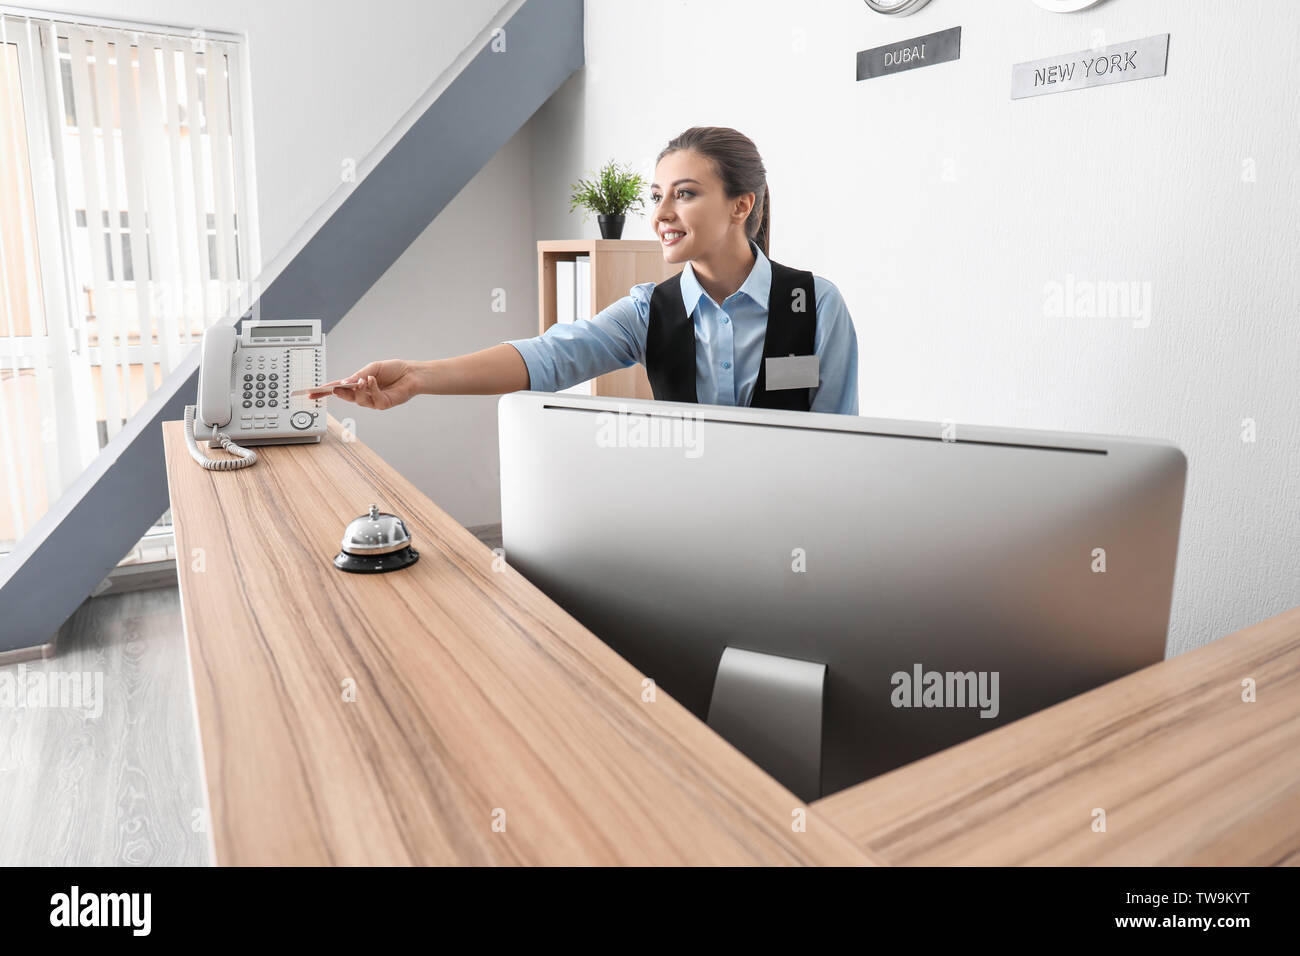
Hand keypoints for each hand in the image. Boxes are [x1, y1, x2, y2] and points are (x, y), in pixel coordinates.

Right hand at [307, 359, 421, 409]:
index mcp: (358, 384)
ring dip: (358, 390)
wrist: (411, 373)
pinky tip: (373, 380)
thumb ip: (358, 375)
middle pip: (346, 397)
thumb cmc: (393, 369)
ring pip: (359, 400)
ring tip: (362, 380)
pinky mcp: (383, 404)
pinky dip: (372, 388)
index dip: (324, 392)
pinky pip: (373, 399)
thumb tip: (346, 382)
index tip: (310, 394)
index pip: (338, 388)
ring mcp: (373, 401)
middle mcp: (364, 394)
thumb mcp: (372, 368)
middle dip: (339, 393)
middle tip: (335, 389)